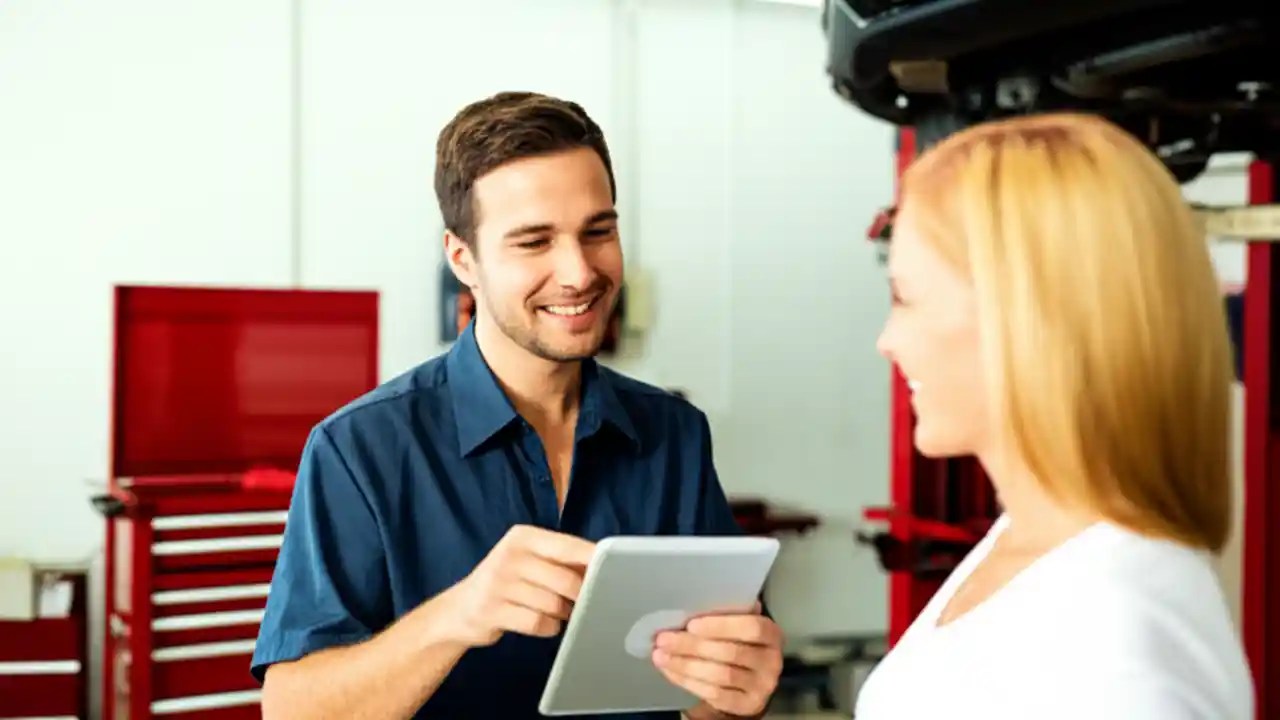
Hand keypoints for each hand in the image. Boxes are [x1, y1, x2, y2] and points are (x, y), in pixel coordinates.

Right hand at [440, 525, 595, 648]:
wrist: (459, 610)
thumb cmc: (507, 582)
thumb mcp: (530, 560)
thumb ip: (562, 560)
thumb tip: (605, 568)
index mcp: (523, 536)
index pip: (569, 547)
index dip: (595, 561)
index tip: (615, 571)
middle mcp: (509, 554)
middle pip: (565, 580)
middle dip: (578, 596)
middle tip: (578, 601)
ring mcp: (498, 583)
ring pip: (554, 604)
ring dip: (562, 613)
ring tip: (556, 611)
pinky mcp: (492, 611)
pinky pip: (538, 623)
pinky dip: (547, 627)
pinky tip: (541, 623)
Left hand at [651, 604, 782, 717]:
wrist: (748, 681)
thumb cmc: (738, 642)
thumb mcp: (738, 625)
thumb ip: (724, 615)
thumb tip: (687, 607)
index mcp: (771, 633)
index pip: (750, 628)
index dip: (720, 626)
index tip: (690, 624)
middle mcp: (771, 661)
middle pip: (730, 652)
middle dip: (692, 645)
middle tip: (663, 639)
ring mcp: (762, 686)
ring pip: (720, 675)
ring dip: (685, 665)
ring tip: (660, 656)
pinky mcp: (747, 704)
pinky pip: (714, 694)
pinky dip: (688, 682)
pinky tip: (670, 671)